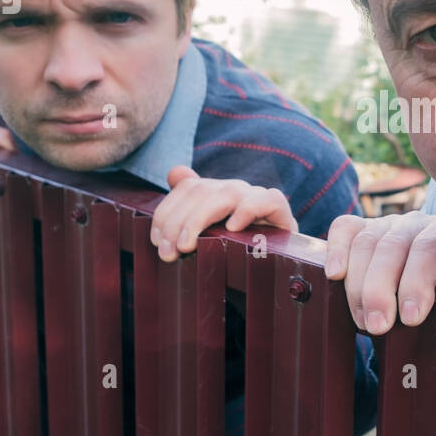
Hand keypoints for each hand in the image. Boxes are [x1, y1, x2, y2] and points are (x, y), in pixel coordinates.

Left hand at [149, 165, 296, 261]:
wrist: (276, 263)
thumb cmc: (236, 251)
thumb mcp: (209, 234)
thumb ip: (188, 207)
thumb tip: (175, 172)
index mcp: (215, 192)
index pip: (187, 187)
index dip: (166, 211)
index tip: (156, 240)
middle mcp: (235, 190)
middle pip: (201, 191)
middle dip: (177, 223)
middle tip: (167, 253)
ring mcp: (257, 197)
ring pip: (227, 194)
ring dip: (199, 220)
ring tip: (187, 246)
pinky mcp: (280, 210)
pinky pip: (268, 199)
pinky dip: (249, 210)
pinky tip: (232, 229)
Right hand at [324, 211, 435, 334]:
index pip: (430, 248)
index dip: (417, 282)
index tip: (410, 318)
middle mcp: (417, 222)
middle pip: (393, 246)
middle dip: (381, 289)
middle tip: (378, 327)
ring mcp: (387, 224)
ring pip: (366, 243)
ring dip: (359, 285)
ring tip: (364, 322)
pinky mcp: (362, 229)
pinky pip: (344, 228)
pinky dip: (336, 249)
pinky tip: (335, 276)